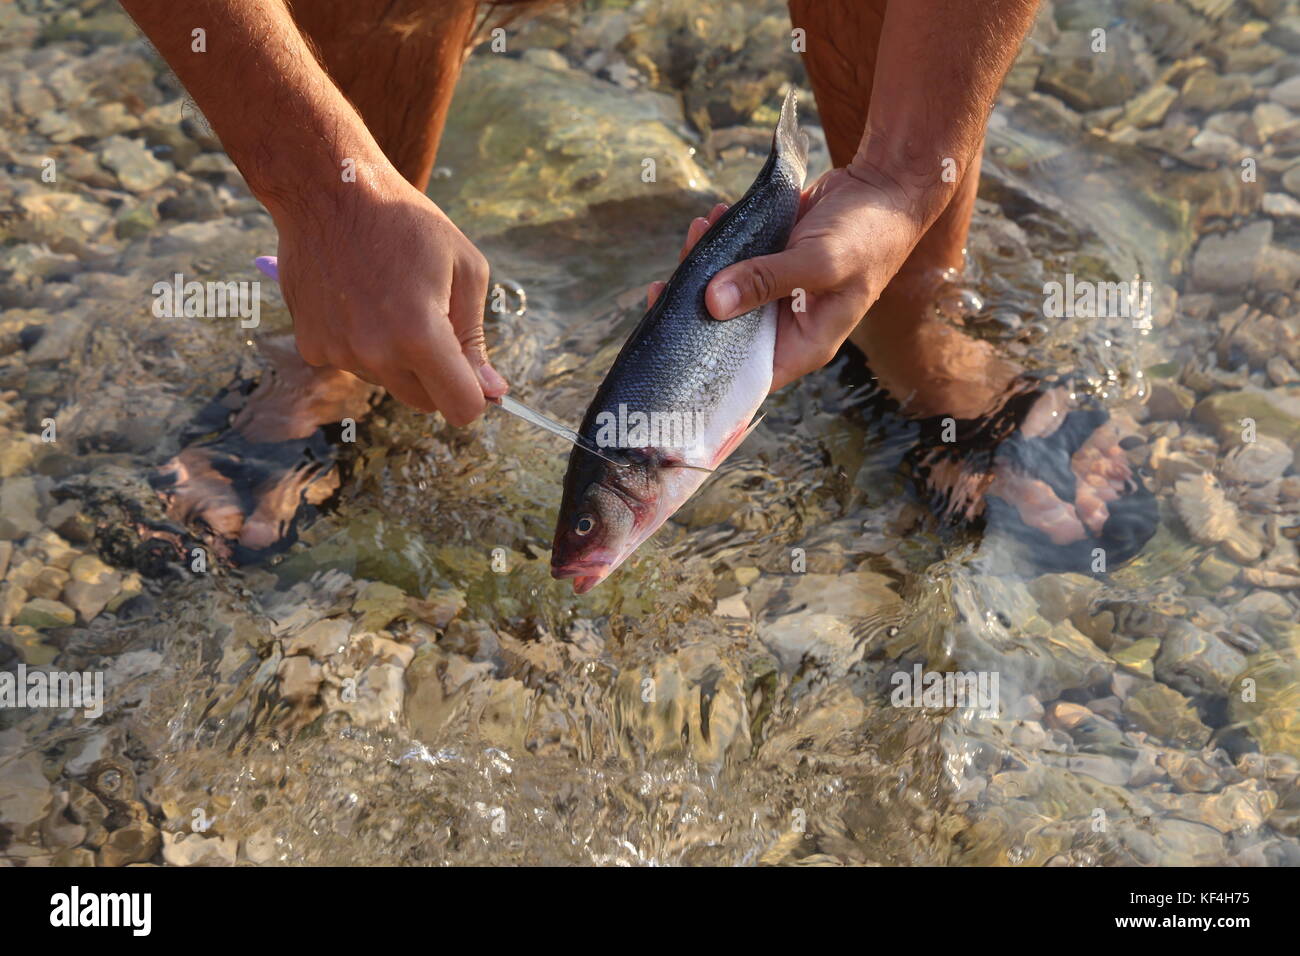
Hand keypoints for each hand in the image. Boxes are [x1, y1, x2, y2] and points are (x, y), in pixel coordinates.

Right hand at [272, 169, 506, 424]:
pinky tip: (359, 300)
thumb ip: (475, 338)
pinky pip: (354, 364)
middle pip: (424, 402)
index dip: (474, 396)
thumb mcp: (465, 269)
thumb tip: (491, 391)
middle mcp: (376, 353)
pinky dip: (363, 345)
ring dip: (398, 357)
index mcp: (420, 335)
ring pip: (389, 382)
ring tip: (390, 299)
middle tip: (433, 322)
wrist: (328, 190)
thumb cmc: (406, 222)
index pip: (460, 408)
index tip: (474, 377)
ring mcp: (339, 352)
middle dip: (437, 376)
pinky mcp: (312, 346)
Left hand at [654, 167, 928, 390]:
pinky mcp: (771, 261)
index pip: (747, 376)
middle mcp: (788, 325)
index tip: (669, 352)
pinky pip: (734, 261)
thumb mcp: (819, 261)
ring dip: (704, 266)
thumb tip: (712, 302)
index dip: (707, 372)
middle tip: (665, 285)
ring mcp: (778, 293)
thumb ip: (767, 281)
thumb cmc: (869, 234)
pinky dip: (720, 241)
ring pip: (724, 294)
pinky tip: (714, 217)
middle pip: (726, 333)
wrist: (887, 185)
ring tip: (698, 230)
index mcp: (804, 343)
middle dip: (693, 309)